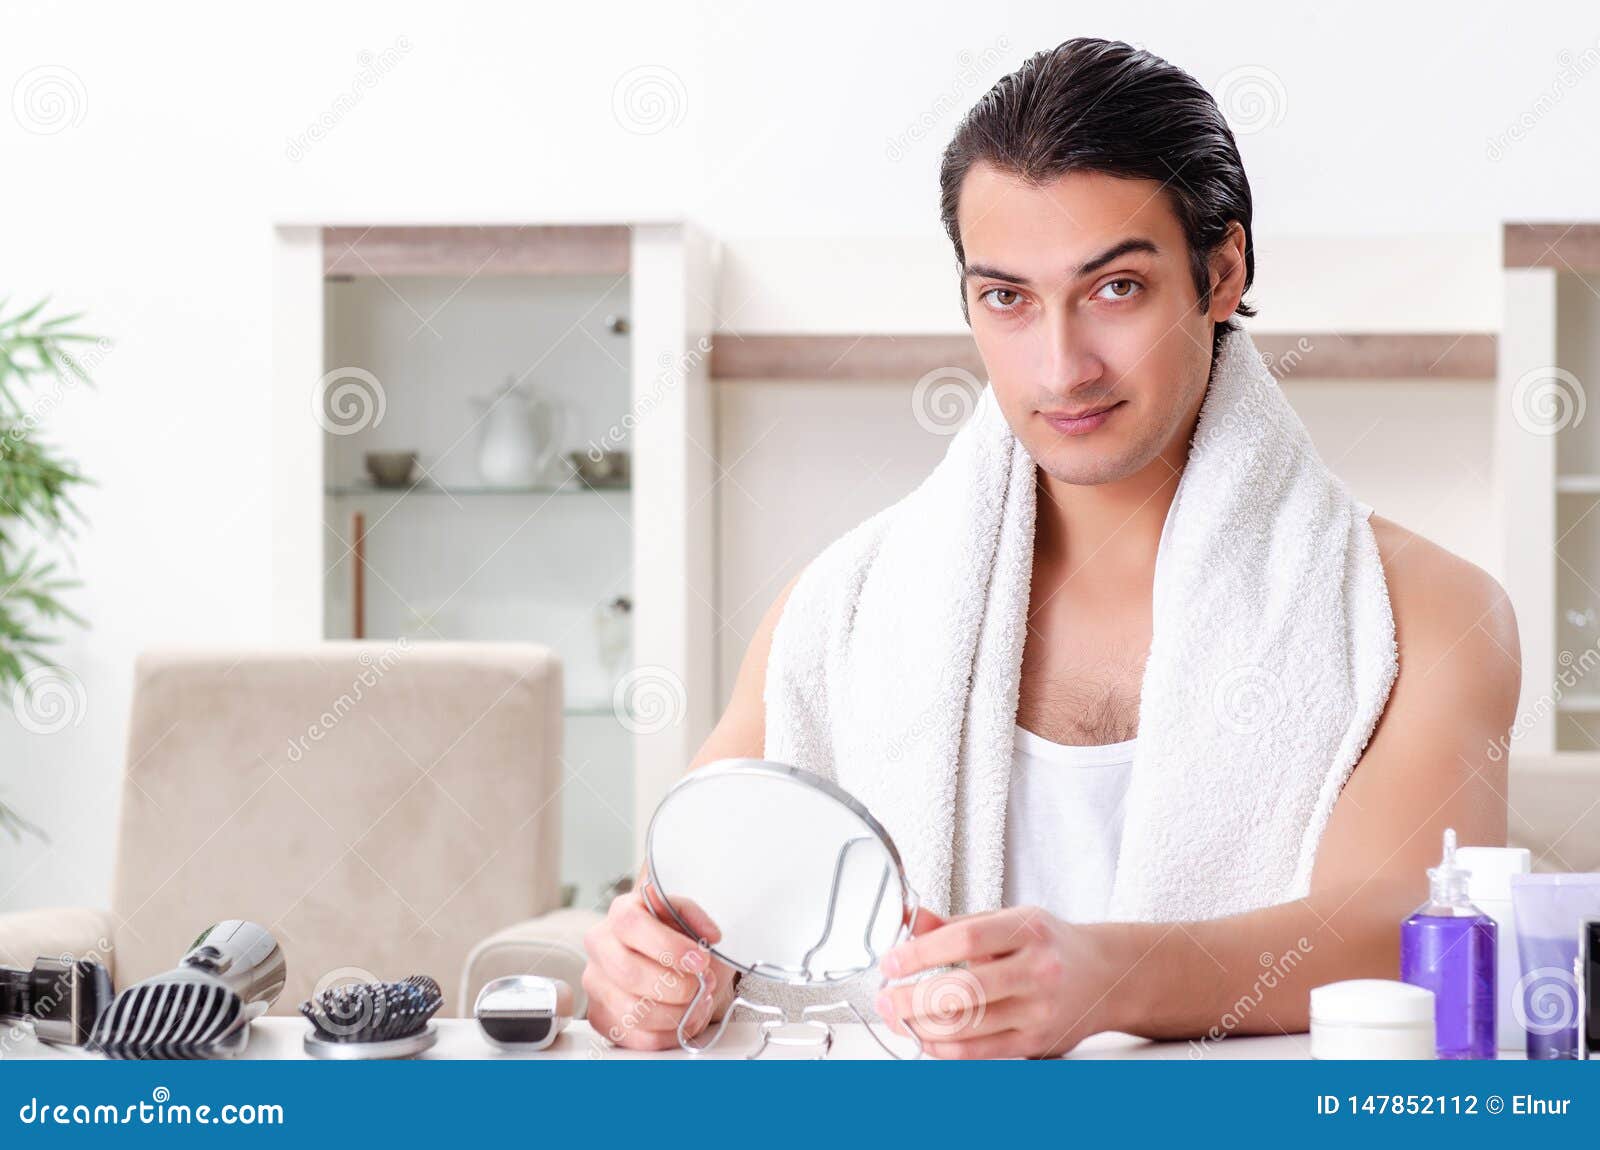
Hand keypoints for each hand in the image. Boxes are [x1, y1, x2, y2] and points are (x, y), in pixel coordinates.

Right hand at [582, 885, 737, 1050]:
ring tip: (698, 1003)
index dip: (668, 946)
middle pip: (628, 972)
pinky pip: (636, 1036)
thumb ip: (698, 920)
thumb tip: (708, 936)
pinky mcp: (601, 1016)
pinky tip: (685, 1019)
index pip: (631, 924)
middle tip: (703, 985)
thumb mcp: (692, 920)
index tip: (700, 960)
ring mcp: (597, 982)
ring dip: (677, 1013)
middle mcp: (601, 945)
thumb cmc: (680, 941)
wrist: (675, 965)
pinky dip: (670, 1033)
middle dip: (676, 986)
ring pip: (632, 1011)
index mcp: (622, 912)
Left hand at [873, 906, 1122, 1058]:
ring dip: (920, 1025)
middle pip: (963, 990)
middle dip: (912, 997)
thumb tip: (907, 919)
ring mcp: (1039, 1011)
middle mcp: (1037, 970)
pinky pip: (980, 1052)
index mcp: (1028, 930)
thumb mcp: (1007, 920)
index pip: (966, 939)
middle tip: (885, 998)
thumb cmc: (1049, 945)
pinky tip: (925, 1037)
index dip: (921, 952)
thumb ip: (956, 923)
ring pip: (968, 1026)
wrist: (1105, 976)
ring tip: (897, 1017)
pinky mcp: (1036, 1043)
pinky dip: (944, 1048)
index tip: (891, 962)